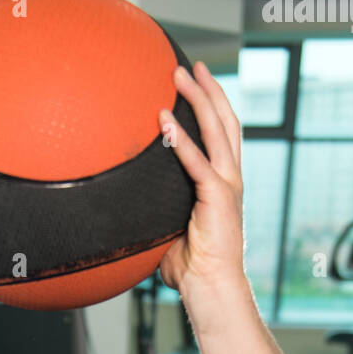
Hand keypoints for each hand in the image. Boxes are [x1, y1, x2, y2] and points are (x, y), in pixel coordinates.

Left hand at [157, 62, 245, 294]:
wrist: (210, 287)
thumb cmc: (191, 267)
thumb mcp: (167, 230)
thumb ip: (154, 212)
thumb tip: (123, 212)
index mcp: (221, 184)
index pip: (220, 136)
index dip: (211, 107)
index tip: (196, 85)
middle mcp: (229, 178)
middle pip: (224, 121)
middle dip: (209, 90)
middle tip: (190, 67)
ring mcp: (227, 185)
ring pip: (217, 130)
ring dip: (199, 99)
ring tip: (180, 75)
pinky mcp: (219, 196)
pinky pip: (198, 162)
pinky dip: (181, 141)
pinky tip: (165, 122)